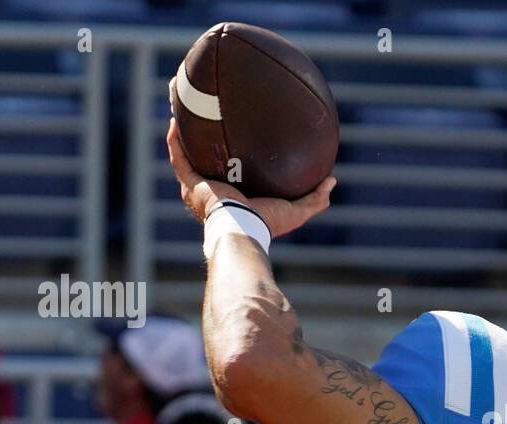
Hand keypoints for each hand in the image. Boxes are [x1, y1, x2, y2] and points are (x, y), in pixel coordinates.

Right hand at [166, 80, 335, 237]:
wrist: (244, 230)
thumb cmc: (267, 224)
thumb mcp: (296, 210)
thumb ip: (314, 198)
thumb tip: (331, 181)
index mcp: (233, 198)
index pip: (230, 175)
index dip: (230, 159)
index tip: (236, 140)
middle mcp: (212, 192)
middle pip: (205, 161)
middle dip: (203, 142)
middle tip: (205, 117)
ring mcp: (198, 188)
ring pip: (186, 156)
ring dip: (184, 134)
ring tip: (183, 110)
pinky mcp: (190, 184)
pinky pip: (179, 158)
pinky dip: (175, 140)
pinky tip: (176, 118)